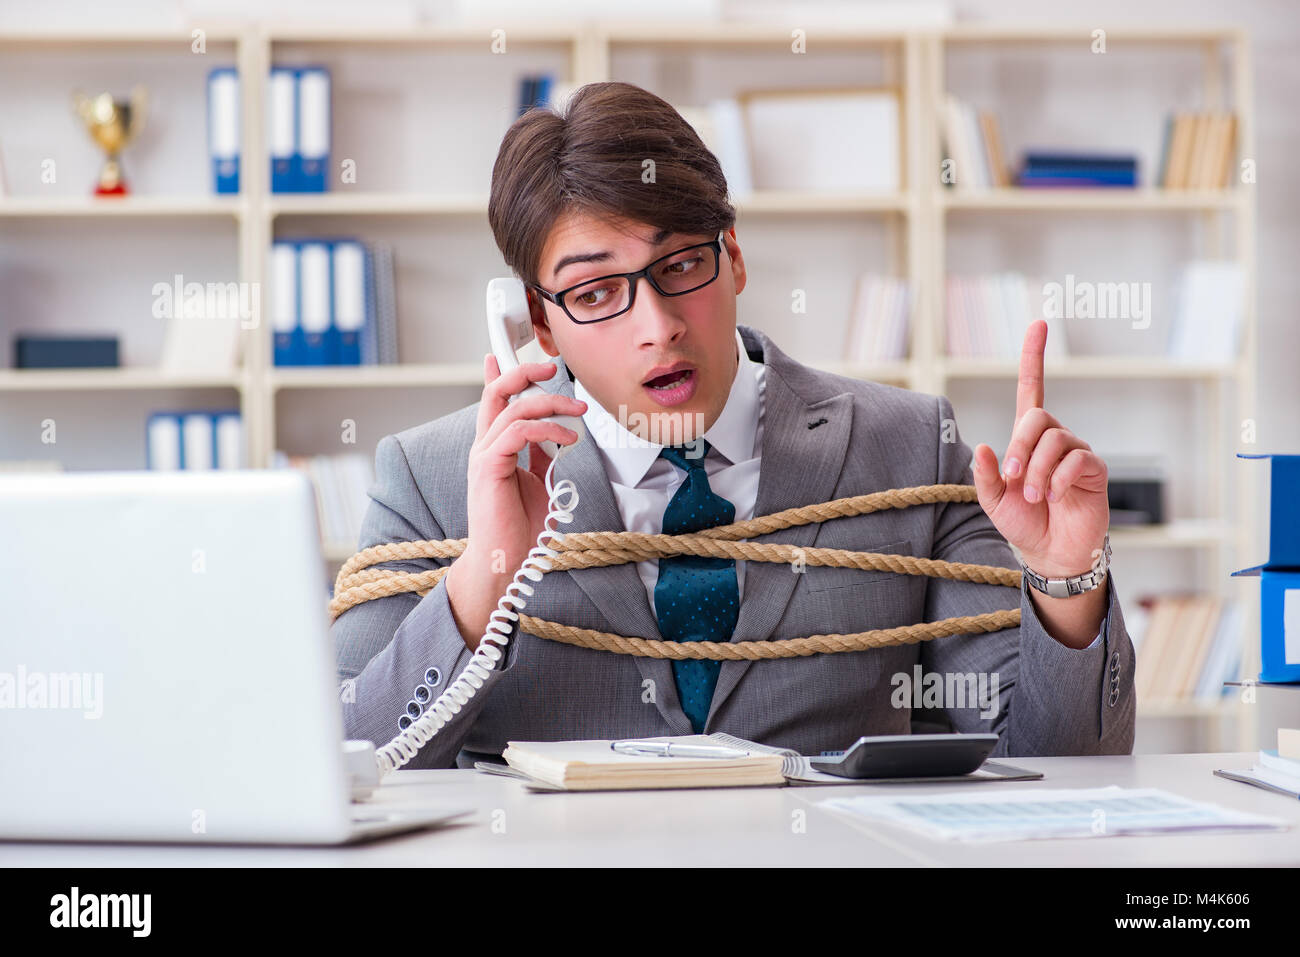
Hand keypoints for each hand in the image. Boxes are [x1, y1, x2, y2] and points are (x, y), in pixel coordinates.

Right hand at [444, 356, 585, 647]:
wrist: (506, 561)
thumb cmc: (520, 528)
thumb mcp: (539, 483)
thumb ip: (541, 457)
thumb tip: (555, 437)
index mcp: (493, 449)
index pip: (491, 403)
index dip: (496, 376)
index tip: (498, 355)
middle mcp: (484, 447)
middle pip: (497, 394)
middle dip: (524, 373)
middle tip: (552, 367)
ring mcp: (483, 456)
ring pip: (513, 408)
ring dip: (551, 403)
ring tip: (578, 411)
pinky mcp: (489, 467)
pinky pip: (518, 432)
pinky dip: (547, 429)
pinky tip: (568, 438)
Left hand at [971, 320, 1109, 578]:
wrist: (1050, 552)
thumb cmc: (1023, 523)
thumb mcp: (992, 501)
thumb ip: (984, 475)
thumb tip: (983, 446)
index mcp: (1027, 439)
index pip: (1033, 389)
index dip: (1034, 357)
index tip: (1039, 324)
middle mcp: (1054, 439)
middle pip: (1038, 417)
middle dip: (1020, 446)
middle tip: (1011, 478)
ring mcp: (1075, 453)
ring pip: (1055, 439)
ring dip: (1036, 469)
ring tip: (1032, 495)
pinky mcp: (1093, 471)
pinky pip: (1076, 460)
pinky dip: (1058, 479)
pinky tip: (1054, 496)